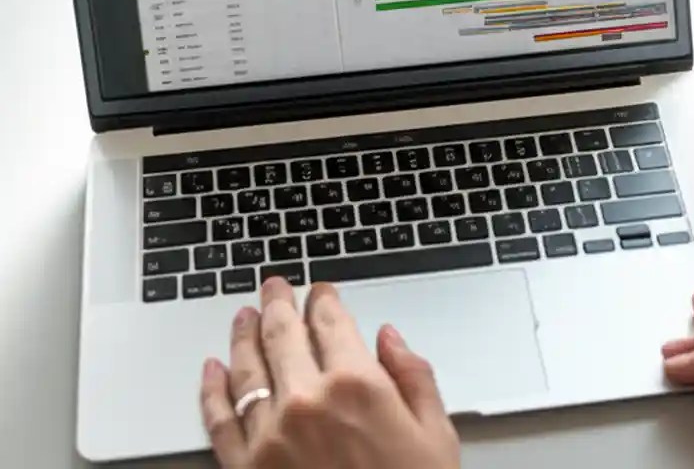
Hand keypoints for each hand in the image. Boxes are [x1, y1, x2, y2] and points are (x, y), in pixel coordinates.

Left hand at [198, 278, 460, 468]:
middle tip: (274, 286)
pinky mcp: (245, 467)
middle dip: (278, 303)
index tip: (321, 291)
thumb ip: (415, 377)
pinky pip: (219, 417)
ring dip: (243, 334)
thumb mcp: (437, 435)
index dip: (323, 299)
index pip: (331, 322)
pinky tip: (212, 369)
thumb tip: (390, 339)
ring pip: (247, 368)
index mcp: (359, 385)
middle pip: (282, 335)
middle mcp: (307, 401)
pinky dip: (212, 388)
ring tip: (244, 316)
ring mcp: (270, 434)